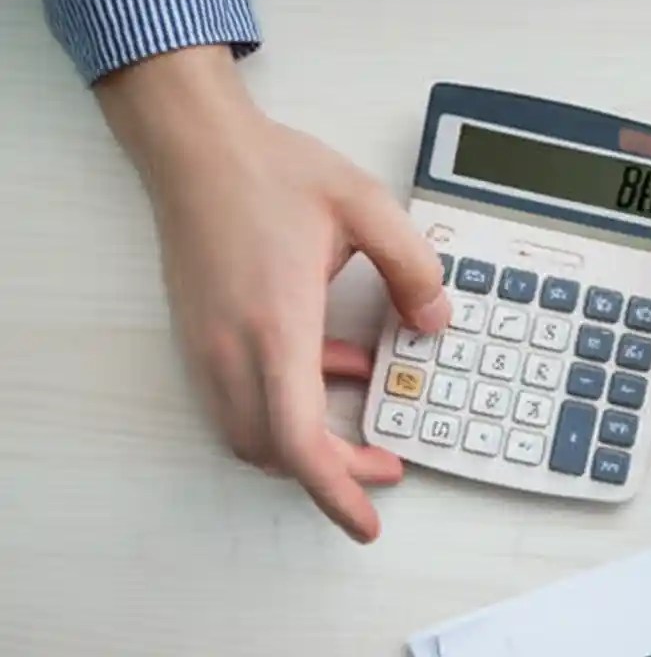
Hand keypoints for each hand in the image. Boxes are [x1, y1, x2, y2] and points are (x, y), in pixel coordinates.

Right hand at [95, 46, 449, 542]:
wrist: (196, 147)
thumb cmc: (270, 172)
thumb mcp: (365, 206)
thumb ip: (413, 267)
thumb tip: (436, 321)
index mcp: (276, 324)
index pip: (300, 441)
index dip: (335, 493)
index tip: (367, 521)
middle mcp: (233, 348)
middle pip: (277, 453)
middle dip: (334, 475)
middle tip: (385, 466)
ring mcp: (208, 346)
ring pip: (253, 434)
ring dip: (307, 441)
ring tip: (362, 408)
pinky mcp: (202, 335)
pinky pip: (242, 399)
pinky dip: (285, 405)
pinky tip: (329, 359)